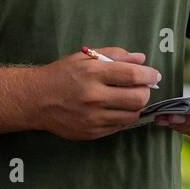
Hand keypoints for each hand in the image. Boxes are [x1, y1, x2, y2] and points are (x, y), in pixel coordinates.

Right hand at [32, 47, 161, 140]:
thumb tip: (141, 59)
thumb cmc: (61, 74)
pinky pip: (119, 126)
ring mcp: (93, 118)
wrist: (35, 99)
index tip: (154, 74)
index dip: (149, 75)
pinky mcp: (91, 133)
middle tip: (142, 87)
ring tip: (128, 97)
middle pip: (138, 98)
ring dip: (136, 105)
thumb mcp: (84, 57)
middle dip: (145, 91)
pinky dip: (122, 116)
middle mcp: (94, 97)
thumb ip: (114, 55)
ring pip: (132, 115)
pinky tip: (115, 108)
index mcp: (92, 74)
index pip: (132, 76)